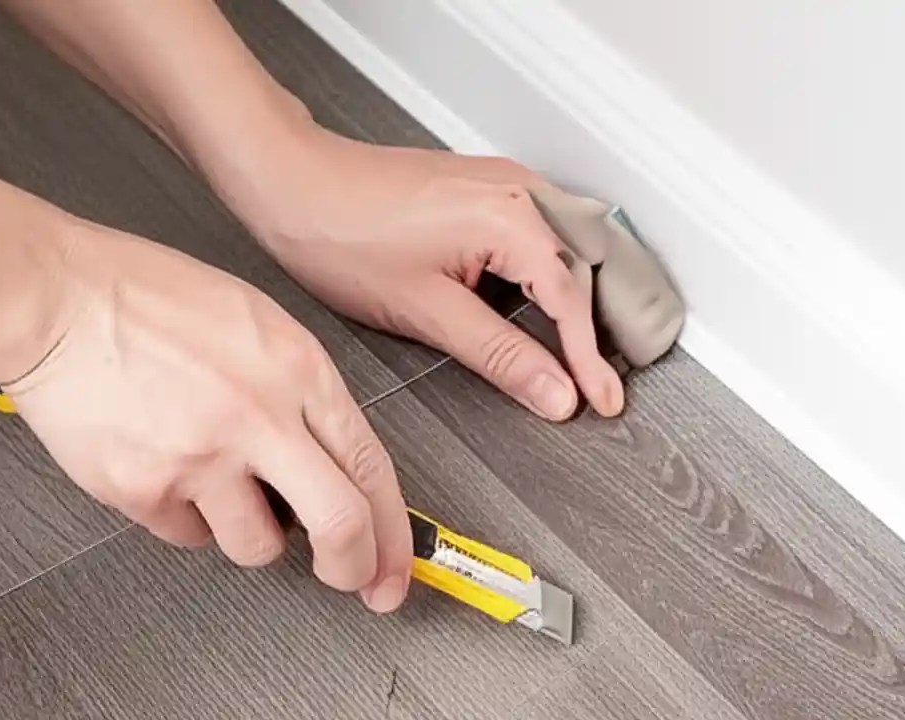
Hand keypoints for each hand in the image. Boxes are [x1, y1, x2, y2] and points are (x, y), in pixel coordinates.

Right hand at [6, 222, 411, 611]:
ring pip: (258, 547)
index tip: (396, 566)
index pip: (371, 466)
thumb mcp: (258, 324)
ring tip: (221, 484)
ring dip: (252, 532)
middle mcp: (259, 416)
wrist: (55, 299)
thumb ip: (302, 392)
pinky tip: (168, 468)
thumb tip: (332, 462)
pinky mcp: (144, 490)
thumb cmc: (148, 300)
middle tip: (350, 578)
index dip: (395, 530)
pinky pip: (188, 536)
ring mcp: (201, 458)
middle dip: (354, 567)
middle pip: (339, 523)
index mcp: (297, 369)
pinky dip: (187, 517)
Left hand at [249, 127, 624, 420]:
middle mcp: (519, 191)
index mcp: (512, 219)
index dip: (591, 359)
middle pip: (588, 267)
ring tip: (593, 352)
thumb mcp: (427, 312)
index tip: (604, 400)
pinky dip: (555, 273)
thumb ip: (501, 355)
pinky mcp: (486, 187)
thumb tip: (556, 392)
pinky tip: (550, 304)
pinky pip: (544, 232)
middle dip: (608, 326)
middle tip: (612, 380)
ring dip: (585, 299)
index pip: (573, 301)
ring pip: (570, 249)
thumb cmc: (341, 234)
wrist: (292, 182)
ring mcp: (504, 184)